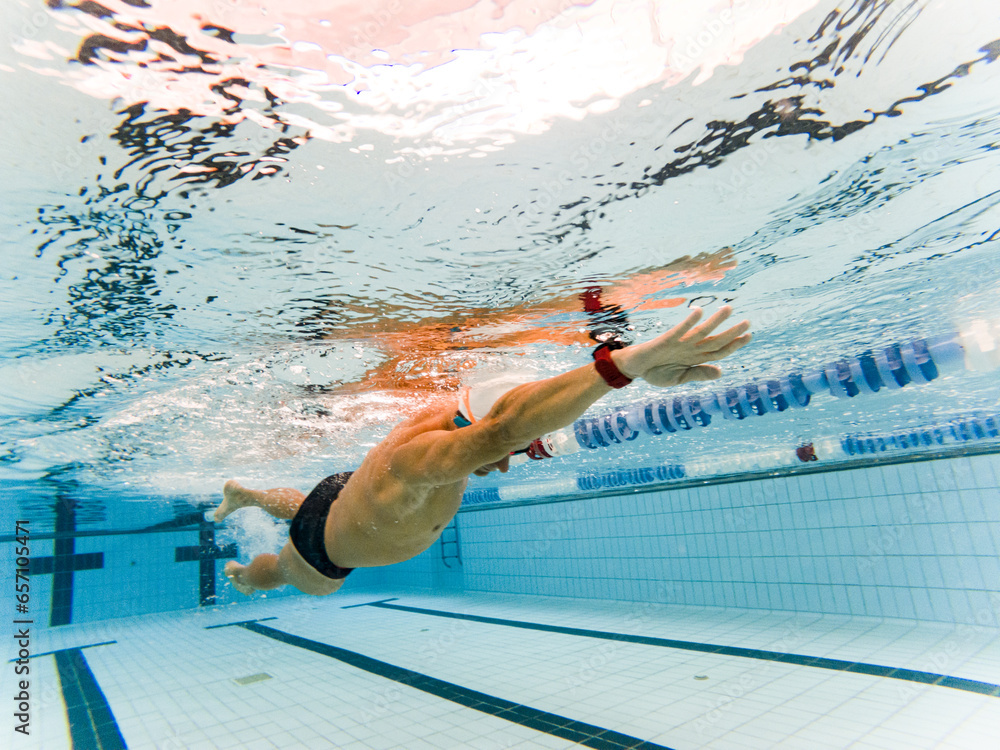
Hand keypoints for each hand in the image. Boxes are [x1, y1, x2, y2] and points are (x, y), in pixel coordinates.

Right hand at [612, 306, 750, 386]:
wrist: (634, 368)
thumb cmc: (656, 372)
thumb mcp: (679, 378)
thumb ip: (699, 373)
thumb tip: (721, 372)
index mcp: (695, 358)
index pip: (719, 351)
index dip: (734, 344)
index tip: (748, 336)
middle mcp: (691, 348)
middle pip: (715, 340)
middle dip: (732, 332)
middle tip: (748, 322)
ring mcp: (680, 343)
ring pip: (702, 331)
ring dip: (716, 321)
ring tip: (728, 309)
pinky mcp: (666, 340)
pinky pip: (680, 330)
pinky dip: (689, 322)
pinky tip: (698, 311)